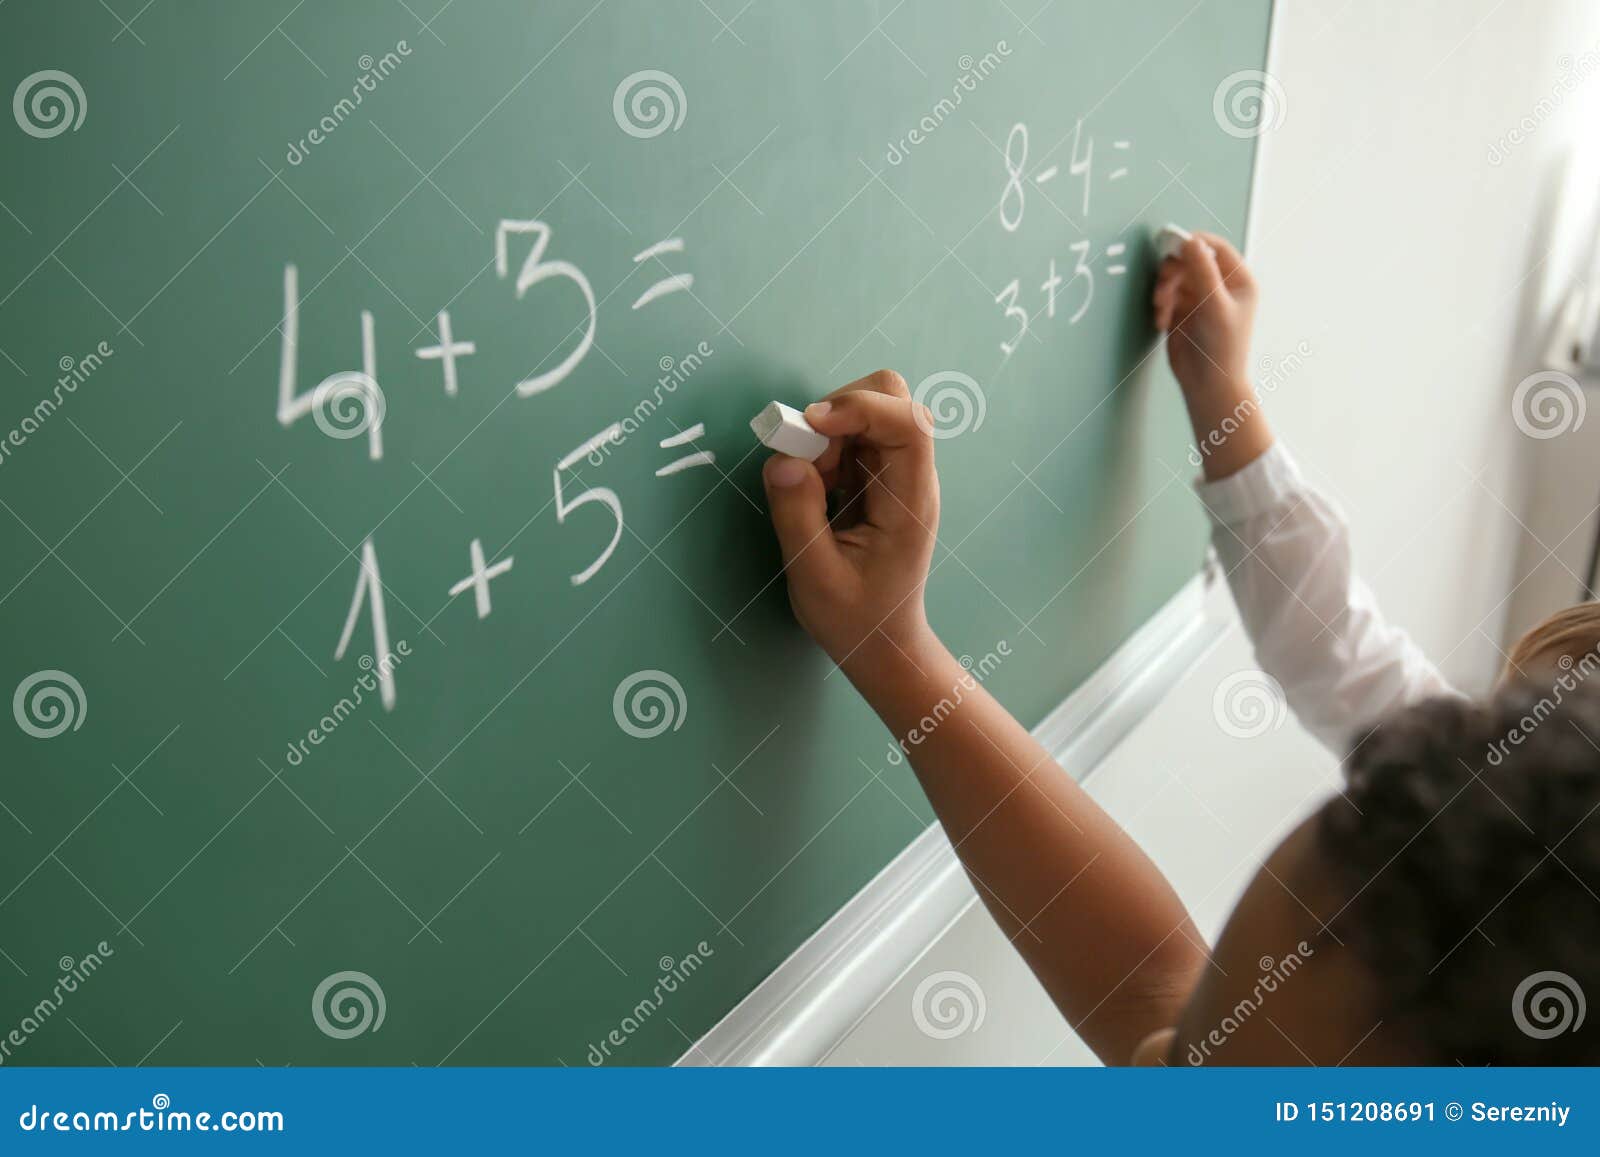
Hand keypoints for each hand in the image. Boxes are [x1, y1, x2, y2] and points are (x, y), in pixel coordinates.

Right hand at [760, 369, 939, 669]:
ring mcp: (896, 475)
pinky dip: (825, 448)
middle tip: (808, 455)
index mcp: (911, 501)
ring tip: (812, 482)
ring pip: (870, 411)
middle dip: (841, 408)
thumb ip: (798, 517)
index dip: (861, 407)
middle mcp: (911, 477)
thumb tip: (782, 459)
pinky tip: (818, 489)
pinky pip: (853, 437)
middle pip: (894, 397)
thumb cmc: (855, 620)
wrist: (882, 644)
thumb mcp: (815, 578)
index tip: (810, 425)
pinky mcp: (877, 478)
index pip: (909, 424)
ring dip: (828, 431)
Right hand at [1152, 232, 1256, 397]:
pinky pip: (1166, 295)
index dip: (1194, 242)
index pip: (1216, 247)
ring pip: (1175, 277)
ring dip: (1164, 289)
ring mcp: (1199, 298)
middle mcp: (1219, 286)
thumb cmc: (1222, 348)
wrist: (1208, 384)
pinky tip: (1162, 322)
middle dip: (1173, 271)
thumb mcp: (1215, 306)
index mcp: (1238, 280)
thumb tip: (1190, 241)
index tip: (1173, 244)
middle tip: (1164, 284)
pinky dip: (1161, 305)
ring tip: (1162, 308)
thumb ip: (1203, 271)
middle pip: (1190, 259)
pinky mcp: (1181, 311)